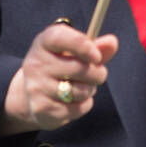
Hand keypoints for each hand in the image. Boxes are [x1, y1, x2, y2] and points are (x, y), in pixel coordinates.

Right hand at [0, 22, 117, 134]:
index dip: (81, 44)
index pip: (58, 37)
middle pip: (78, 68)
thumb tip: (112, 42)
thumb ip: (96, 47)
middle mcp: (35, 63)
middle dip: (98, 73)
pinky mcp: (41, 109)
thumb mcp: (77, 52)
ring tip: (83, 87)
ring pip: (80, 91)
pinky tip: (74, 101)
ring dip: (90, 90)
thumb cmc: (62, 66)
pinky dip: (83, 105)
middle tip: (98, 74)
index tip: (97, 56)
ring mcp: (36, 87)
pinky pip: (76, 109)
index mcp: (44, 42)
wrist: (33, 95)